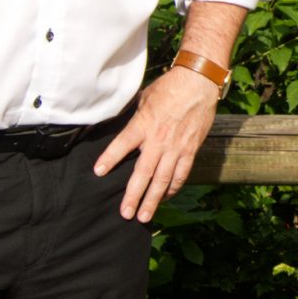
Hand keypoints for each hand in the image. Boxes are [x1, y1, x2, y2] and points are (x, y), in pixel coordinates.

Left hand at [94, 63, 217, 222]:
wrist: (199, 82)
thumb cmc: (170, 87)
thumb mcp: (145, 98)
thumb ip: (135, 117)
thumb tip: (124, 127)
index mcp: (144, 124)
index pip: (122, 144)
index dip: (110, 158)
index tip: (99, 172)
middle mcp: (158, 139)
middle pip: (143, 172)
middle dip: (133, 195)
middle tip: (125, 213)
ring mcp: (176, 147)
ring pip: (163, 180)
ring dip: (153, 200)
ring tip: (144, 216)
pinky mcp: (190, 149)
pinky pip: (181, 174)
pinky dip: (173, 188)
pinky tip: (165, 197)